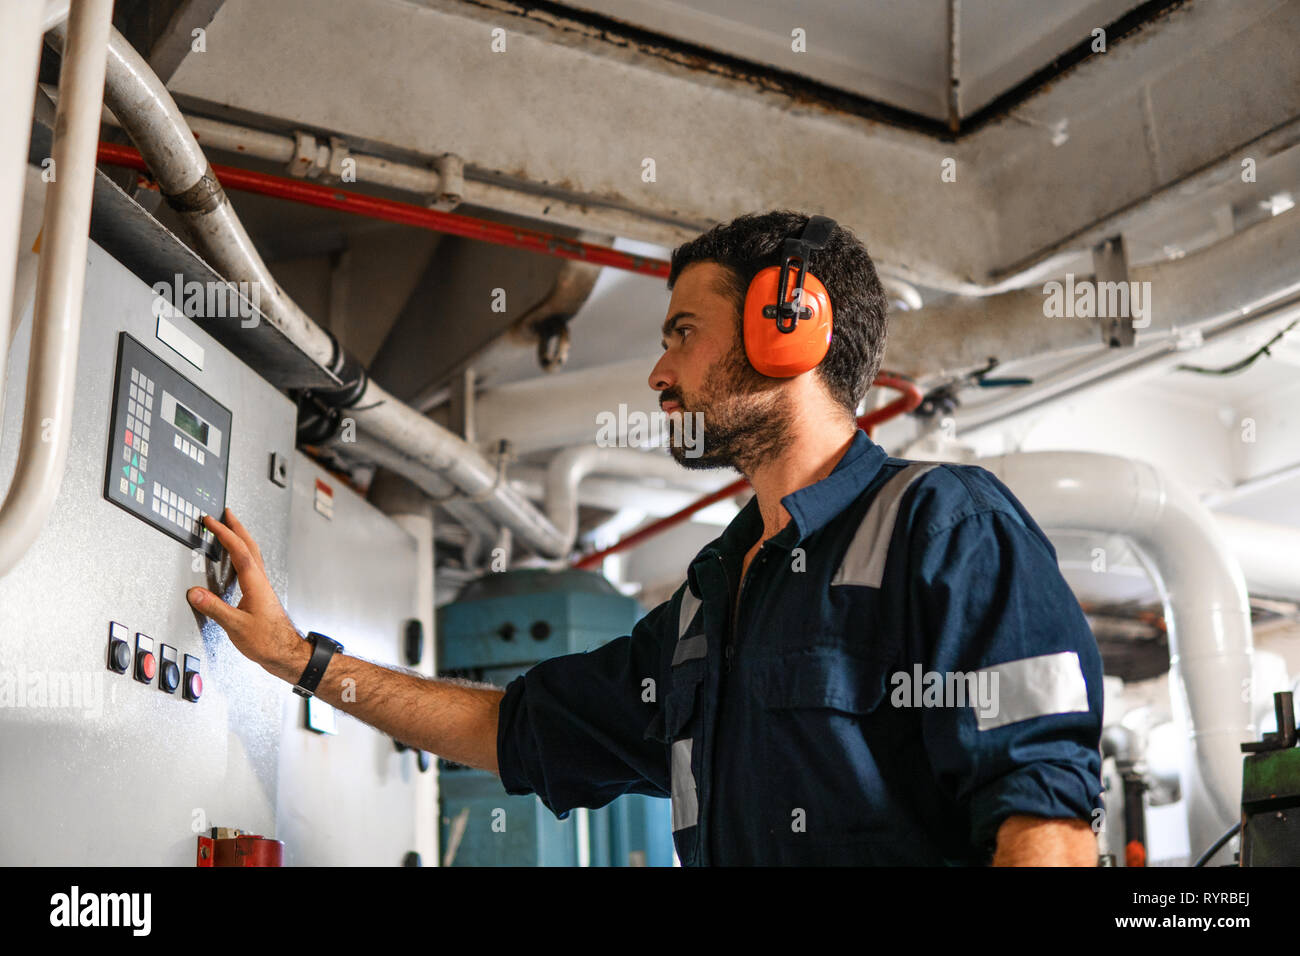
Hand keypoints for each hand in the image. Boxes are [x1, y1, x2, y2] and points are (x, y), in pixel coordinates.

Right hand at [186, 507, 307, 681]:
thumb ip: (214, 608)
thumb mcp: (236, 626)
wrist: (287, 654)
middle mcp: (261, 581)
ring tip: (230, 530)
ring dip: (241, 539)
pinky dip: (242, 556)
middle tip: (226, 514)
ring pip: (253, 555)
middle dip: (237, 527)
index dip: (224, 533)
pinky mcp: (261, 595)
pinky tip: (236, 562)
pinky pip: (251, 567)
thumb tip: (194, 593)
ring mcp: (262, 587)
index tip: (211, 521)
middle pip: (250, 546)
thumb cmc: (269, 641)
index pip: (239, 550)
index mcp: (255, 583)